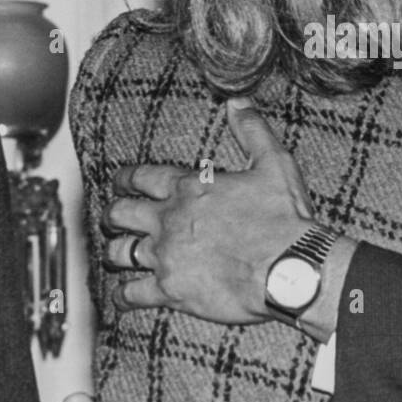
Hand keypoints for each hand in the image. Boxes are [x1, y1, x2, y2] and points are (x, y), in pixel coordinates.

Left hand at [104, 97, 315, 324]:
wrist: (290, 269)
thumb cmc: (283, 219)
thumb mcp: (274, 164)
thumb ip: (252, 131)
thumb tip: (238, 103)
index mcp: (190, 188)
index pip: (142, 177)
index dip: (126, 178)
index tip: (120, 182)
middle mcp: (170, 220)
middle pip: (121, 213)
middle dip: (112, 214)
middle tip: (111, 217)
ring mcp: (166, 256)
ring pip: (119, 252)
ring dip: (114, 252)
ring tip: (113, 254)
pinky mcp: (170, 290)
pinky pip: (132, 294)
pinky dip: (123, 297)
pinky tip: (121, 298)